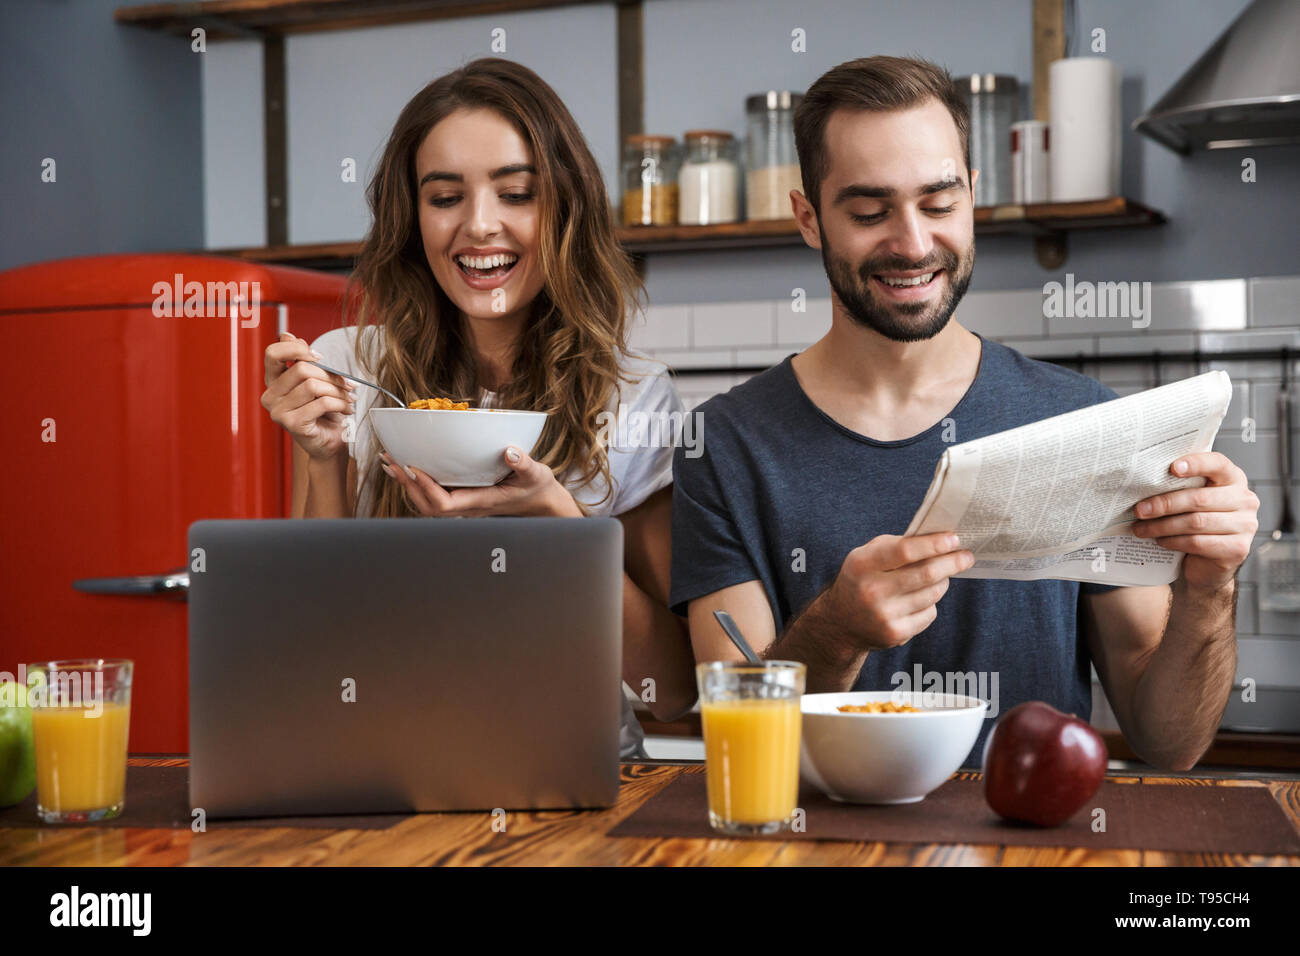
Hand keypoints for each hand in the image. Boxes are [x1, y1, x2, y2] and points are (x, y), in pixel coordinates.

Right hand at [260, 332, 355, 461]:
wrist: (331, 444)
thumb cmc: (324, 412)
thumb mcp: (316, 381)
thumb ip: (303, 360)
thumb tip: (287, 334)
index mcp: (273, 381)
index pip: (273, 353)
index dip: (297, 349)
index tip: (321, 357)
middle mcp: (270, 396)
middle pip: (301, 369)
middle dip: (331, 375)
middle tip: (348, 384)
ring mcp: (278, 411)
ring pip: (313, 386)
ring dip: (338, 391)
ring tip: (349, 398)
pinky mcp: (292, 424)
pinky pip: (321, 403)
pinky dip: (340, 404)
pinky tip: (347, 409)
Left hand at [379, 446, 582, 516]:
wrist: (539, 502)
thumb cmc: (537, 488)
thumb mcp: (536, 474)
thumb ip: (524, 463)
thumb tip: (510, 452)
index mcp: (481, 501)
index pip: (445, 504)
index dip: (425, 488)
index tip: (413, 467)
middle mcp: (468, 506)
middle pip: (427, 506)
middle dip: (407, 485)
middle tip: (391, 462)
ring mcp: (464, 503)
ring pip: (427, 504)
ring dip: (407, 485)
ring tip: (391, 463)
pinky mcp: (463, 496)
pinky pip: (434, 496)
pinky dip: (417, 483)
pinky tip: (409, 466)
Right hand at [824, 532, 973, 650]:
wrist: (841, 621)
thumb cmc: (862, 578)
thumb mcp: (867, 555)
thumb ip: (897, 546)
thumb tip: (940, 540)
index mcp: (862, 564)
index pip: (904, 551)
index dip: (932, 544)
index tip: (954, 539)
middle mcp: (871, 591)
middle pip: (925, 574)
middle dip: (952, 563)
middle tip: (967, 556)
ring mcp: (883, 615)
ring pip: (932, 593)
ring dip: (942, 582)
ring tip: (939, 576)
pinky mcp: (895, 634)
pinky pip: (929, 613)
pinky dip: (930, 603)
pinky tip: (918, 599)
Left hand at [1132, 452, 1258, 591]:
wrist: (1209, 563)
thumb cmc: (1197, 523)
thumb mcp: (1192, 500)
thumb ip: (1180, 486)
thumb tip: (1143, 481)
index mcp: (1233, 479)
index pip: (1218, 464)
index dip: (1196, 464)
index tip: (1172, 468)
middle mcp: (1245, 500)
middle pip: (1199, 498)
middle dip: (1164, 504)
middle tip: (1140, 511)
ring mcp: (1245, 525)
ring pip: (1196, 522)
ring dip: (1163, 526)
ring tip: (1141, 529)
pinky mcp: (1237, 549)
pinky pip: (1198, 543)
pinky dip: (1174, 541)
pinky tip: (1160, 541)